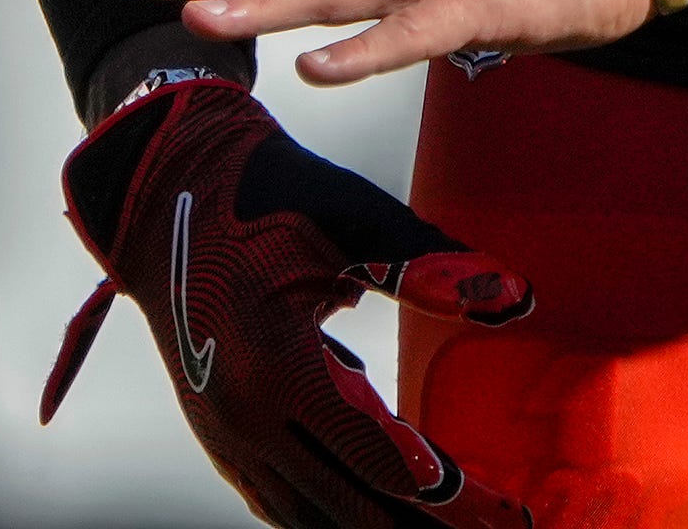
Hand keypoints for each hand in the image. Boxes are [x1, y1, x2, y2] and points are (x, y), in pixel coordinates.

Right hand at [43, 70, 532, 525]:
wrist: (169, 192)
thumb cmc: (267, 195)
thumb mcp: (354, 219)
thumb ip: (433, 266)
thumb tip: (517, 301)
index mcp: (275, 371)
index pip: (376, 453)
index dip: (441, 488)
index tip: (499, 509)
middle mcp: (244, 420)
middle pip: (346, 501)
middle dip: (421, 524)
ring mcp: (226, 433)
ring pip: (309, 511)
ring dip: (376, 525)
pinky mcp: (221, 431)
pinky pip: (280, 495)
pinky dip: (329, 512)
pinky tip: (372, 516)